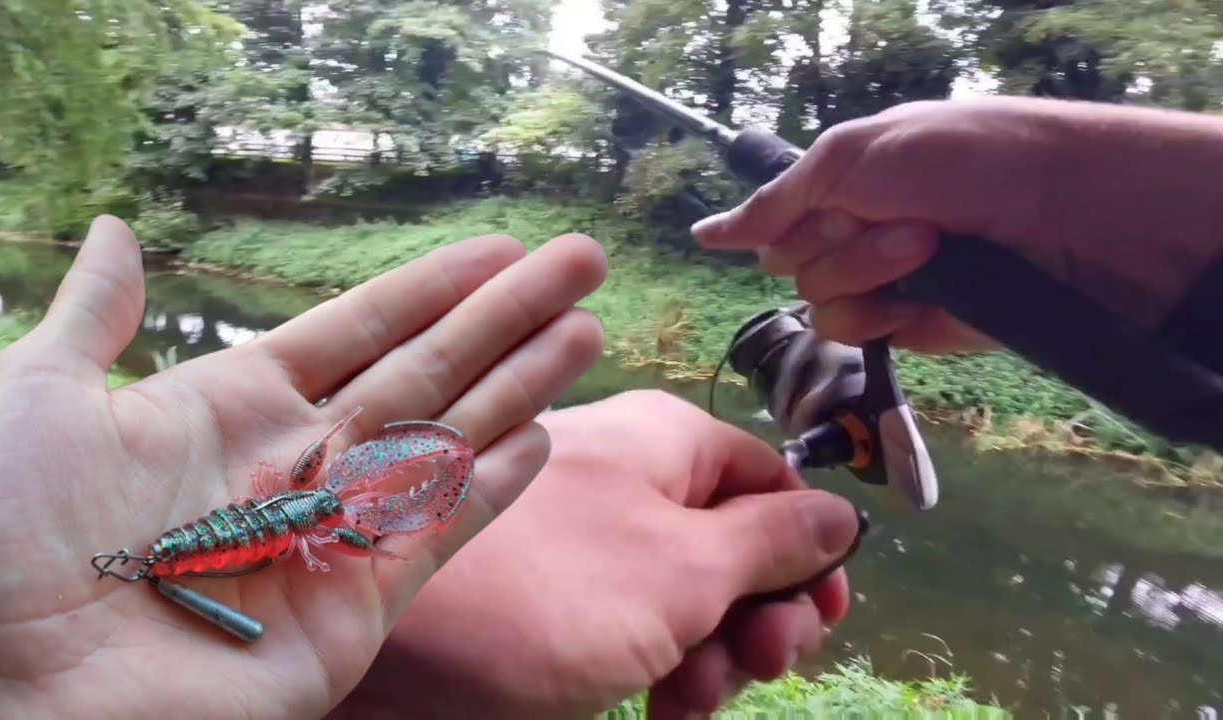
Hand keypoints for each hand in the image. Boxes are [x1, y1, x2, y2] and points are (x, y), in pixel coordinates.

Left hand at [0, 216, 606, 719]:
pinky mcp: (353, 609)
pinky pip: (438, 533)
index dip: (432, 286)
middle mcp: (296, 462)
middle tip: (581, 262)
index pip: (360, 327)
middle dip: (506, 316)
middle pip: (426, 370)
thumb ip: (93, 315)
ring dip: (521, 383)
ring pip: (448, 438)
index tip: (497, 247)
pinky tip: (545, 437)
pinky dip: (493, 486)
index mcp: (231, 404)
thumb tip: (112, 228)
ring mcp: (331, 535)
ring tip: (586, 329)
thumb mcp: (34, 399)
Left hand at [340, 390, 860, 719]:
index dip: (811, 554)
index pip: (773, 482)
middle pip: (734, 544)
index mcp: (667, 442)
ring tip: (686, 703)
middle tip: (753, 669)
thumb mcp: (681, 570)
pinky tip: (656, 710)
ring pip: (681, 596)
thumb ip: (773, 542)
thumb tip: (844, 513)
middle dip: (758, 616)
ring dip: (709, 656)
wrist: (379, 653)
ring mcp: (583, 541)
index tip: (821, 622)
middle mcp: (627, 478)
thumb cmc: (544, 592)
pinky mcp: (545, 597)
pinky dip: (652, 666)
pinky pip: (624, 626)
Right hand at [692, 96, 1222, 352]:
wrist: (1056, 213)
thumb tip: (705, 235)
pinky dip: (880, 312)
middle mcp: (852, 237)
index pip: (772, 223)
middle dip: (835, 243)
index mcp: (841, 187)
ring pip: (818, 303)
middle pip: (789, 265)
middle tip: (895, 217)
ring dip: (864, 273)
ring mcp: (880, 285)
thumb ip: (777, 201)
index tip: (818, 212)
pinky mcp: (909, 330)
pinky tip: (921, 293)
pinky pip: (853, 336)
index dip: (784, 223)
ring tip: (927, 247)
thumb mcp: (853, 155)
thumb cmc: (957, 161)